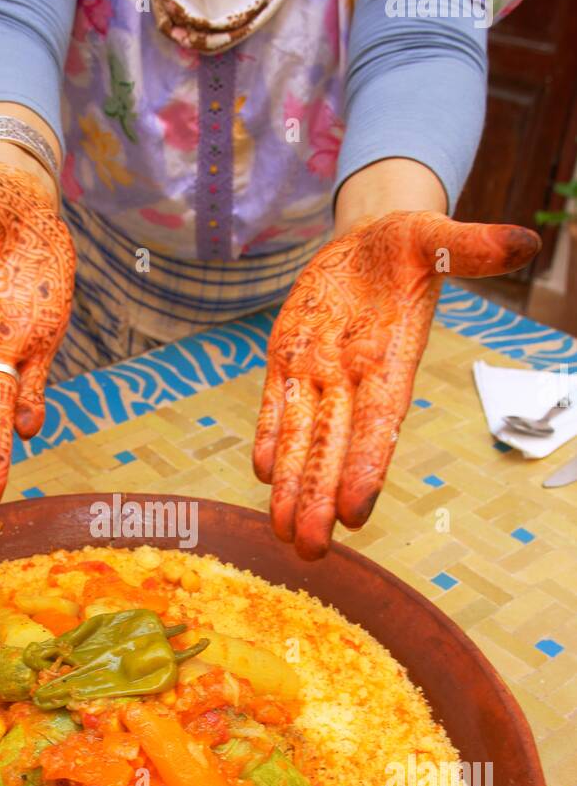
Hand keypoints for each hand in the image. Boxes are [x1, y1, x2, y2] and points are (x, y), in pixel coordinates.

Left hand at [253, 211, 539, 558]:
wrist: (369, 242)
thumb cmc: (408, 245)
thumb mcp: (435, 236)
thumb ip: (472, 248)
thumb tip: (524, 243)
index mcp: (392, 358)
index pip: (380, 421)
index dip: (367, 465)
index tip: (355, 511)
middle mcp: (354, 376)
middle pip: (335, 446)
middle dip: (320, 497)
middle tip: (311, 549)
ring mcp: (319, 372)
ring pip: (302, 437)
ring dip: (292, 486)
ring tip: (284, 534)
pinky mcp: (288, 359)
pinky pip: (276, 405)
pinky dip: (268, 437)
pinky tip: (261, 474)